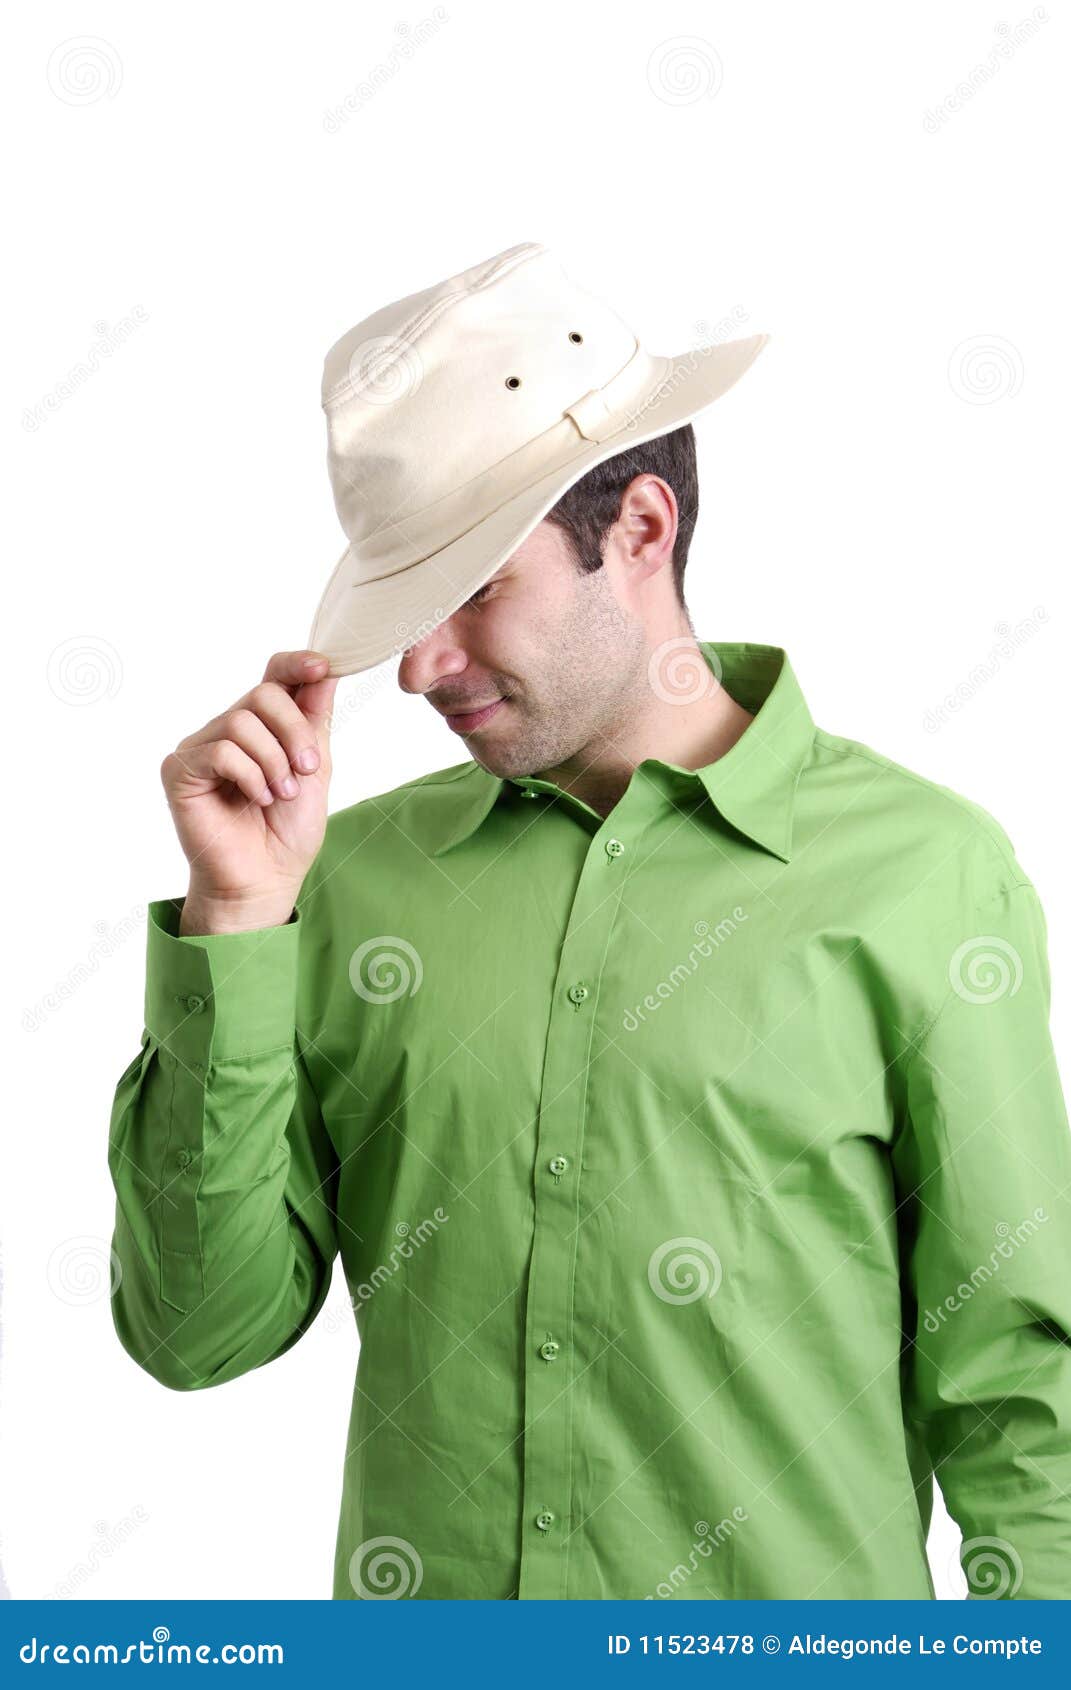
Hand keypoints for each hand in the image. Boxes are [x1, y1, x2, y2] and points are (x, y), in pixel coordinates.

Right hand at [160, 650, 337, 932]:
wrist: (265, 880)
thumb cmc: (287, 831)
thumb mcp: (314, 769)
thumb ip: (314, 720)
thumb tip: (324, 670)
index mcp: (262, 727)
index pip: (272, 676)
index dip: (296, 664)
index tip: (322, 667)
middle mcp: (227, 730)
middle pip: (263, 694)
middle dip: (295, 732)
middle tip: (306, 770)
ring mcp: (200, 748)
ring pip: (243, 722)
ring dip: (274, 761)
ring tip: (279, 794)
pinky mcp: (180, 770)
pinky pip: (221, 751)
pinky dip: (250, 775)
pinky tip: (256, 799)